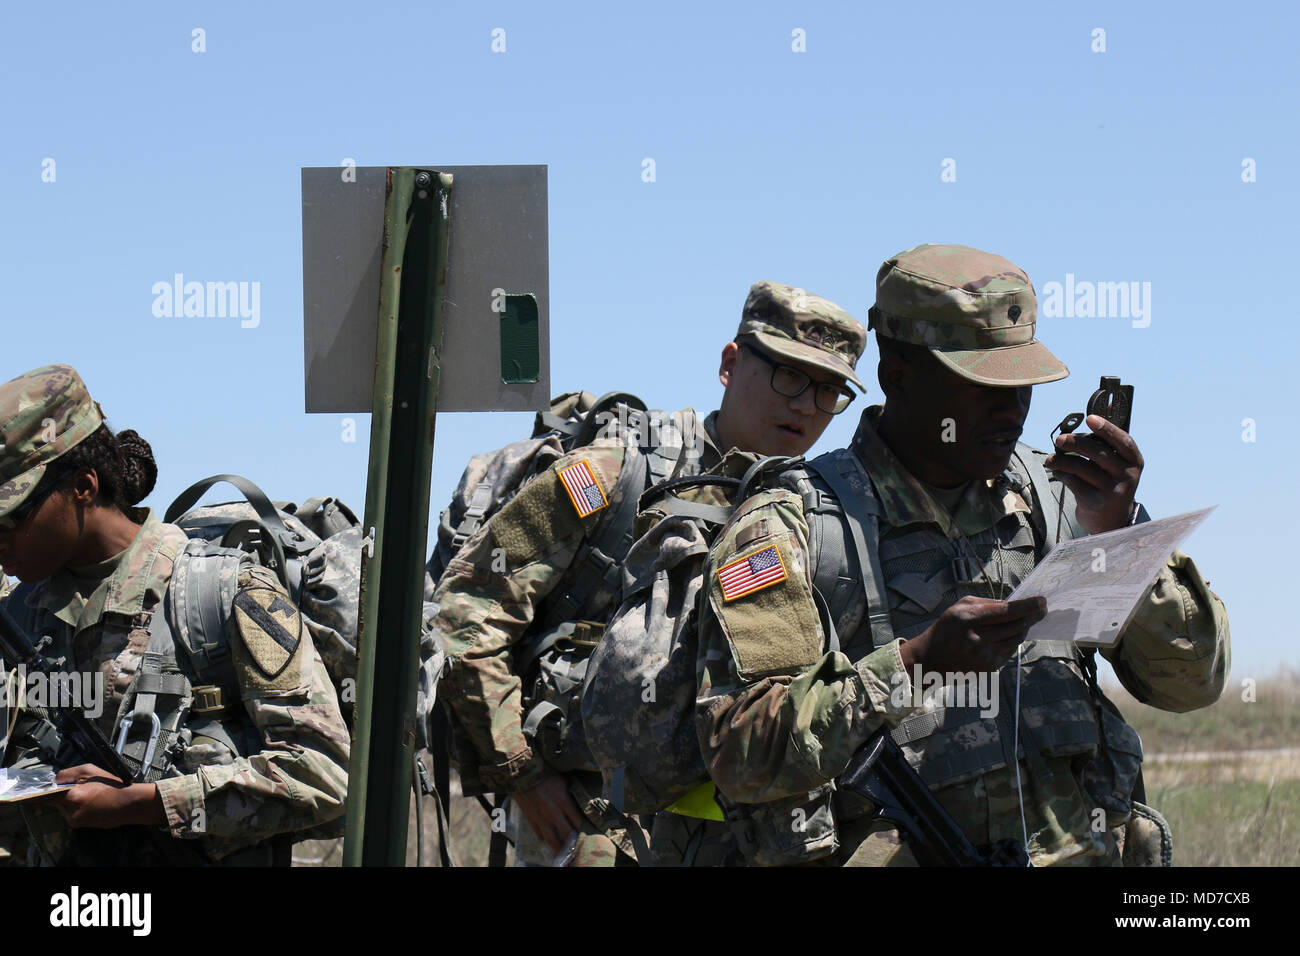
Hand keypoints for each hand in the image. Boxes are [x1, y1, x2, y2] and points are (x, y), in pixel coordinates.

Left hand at [40, 764, 165, 828]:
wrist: (129, 804)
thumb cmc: (113, 786)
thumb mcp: (90, 770)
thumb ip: (68, 773)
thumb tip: (55, 780)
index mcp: (72, 796)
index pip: (44, 797)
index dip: (35, 794)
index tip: (27, 794)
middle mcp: (70, 811)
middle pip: (55, 801)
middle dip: (63, 794)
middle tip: (80, 787)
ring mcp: (75, 820)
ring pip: (64, 808)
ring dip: (71, 801)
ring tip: (91, 795)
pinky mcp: (80, 825)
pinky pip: (72, 814)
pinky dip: (78, 808)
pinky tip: (93, 803)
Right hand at [512, 774, 584, 853]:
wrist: (523, 774)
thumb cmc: (545, 774)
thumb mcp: (562, 782)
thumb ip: (569, 795)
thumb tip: (578, 803)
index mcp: (563, 801)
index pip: (577, 821)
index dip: (584, 829)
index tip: (588, 832)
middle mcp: (553, 813)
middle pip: (566, 834)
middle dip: (573, 841)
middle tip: (578, 844)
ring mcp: (541, 818)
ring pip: (552, 839)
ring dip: (558, 847)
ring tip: (563, 851)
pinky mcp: (531, 819)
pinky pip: (539, 834)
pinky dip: (544, 838)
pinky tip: (548, 840)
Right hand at [900, 595, 1046, 674]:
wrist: (930, 661)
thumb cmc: (946, 629)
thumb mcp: (959, 608)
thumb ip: (986, 603)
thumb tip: (1014, 604)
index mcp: (969, 619)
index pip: (1006, 612)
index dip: (1028, 606)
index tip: (1043, 601)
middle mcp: (979, 639)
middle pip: (1018, 626)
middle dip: (1033, 616)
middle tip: (1042, 609)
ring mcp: (986, 656)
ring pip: (1018, 639)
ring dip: (1024, 628)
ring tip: (1024, 620)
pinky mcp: (990, 668)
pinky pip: (1011, 650)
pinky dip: (1013, 641)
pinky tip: (1006, 636)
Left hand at [1045, 414, 1143, 533]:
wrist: (1111, 522)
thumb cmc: (1110, 484)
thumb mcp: (1115, 465)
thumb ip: (1106, 445)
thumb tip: (1096, 414)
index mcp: (1135, 461)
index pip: (1123, 441)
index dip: (1106, 428)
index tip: (1090, 418)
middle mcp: (1128, 476)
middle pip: (1097, 452)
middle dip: (1074, 443)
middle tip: (1059, 440)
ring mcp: (1113, 491)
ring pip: (1080, 467)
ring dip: (1060, 460)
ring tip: (1051, 459)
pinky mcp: (1096, 503)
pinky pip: (1073, 482)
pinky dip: (1061, 474)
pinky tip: (1057, 472)